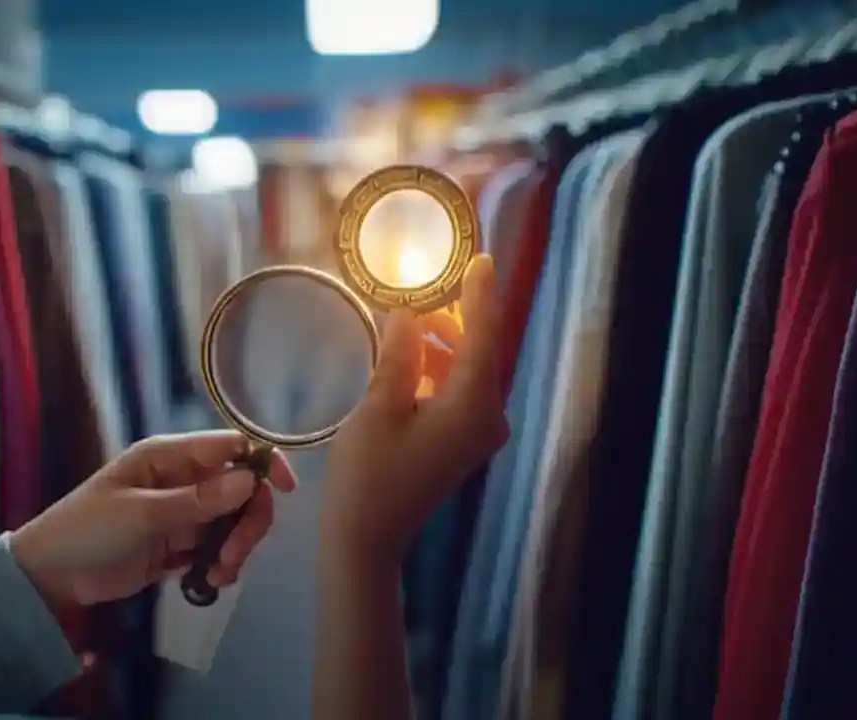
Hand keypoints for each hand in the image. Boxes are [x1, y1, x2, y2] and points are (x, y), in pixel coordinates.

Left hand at [11, 431, 297, 607]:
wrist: (52, 577)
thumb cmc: (88, 530)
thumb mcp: (141, 514)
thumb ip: (197, 500)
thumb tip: (250, 480)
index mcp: (168, 457)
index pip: (230, 446)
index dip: (263, 462)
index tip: (284, 490)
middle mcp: (182, 479)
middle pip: (241, 488)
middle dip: (248, 521)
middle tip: (235, 555)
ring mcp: (183, 513)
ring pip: (233, 521)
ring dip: (236, 547)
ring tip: (219, 575)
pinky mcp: (179, 545)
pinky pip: (217, 547)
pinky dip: (222, 564)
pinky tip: (210, 582)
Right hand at [323, 254, 508, 564]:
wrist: (368, 538)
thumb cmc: (369, 473)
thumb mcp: (380, 405)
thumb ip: (401, 353)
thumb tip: (409, 312)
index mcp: (473, 406)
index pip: (484, 336)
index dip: (481, 295)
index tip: (482, 258)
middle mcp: (489, 418)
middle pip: (479, 353)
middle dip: (454, 319)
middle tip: (420, 291)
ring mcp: (479, 435)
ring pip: (468, 372)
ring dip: (442, 346)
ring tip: (407, 323)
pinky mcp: (463, 444)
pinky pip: (459, 394)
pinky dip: (438, 371)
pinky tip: (410, 359)